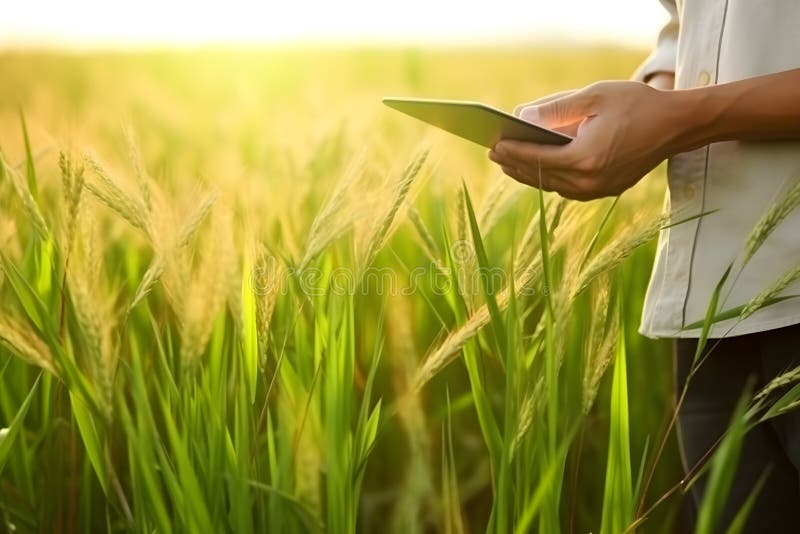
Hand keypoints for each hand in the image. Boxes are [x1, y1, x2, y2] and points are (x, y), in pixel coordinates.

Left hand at [490, 81, 681, 200]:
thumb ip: (555, 109)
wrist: (677, 126)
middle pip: (541, 175)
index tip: (494, 145)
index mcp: (584, 159)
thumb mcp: (593, 97)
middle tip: (494, 152)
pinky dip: (550, 178)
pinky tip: (538, 168)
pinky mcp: (605, 191)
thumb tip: (521, 118)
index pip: (537, 159)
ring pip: (553, 185)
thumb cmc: (636, 105)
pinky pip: (568, 188)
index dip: (512, 152)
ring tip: (509, 161)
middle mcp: (589, 182)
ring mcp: (598, 191)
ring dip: (530, 173)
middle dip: (515, 164)